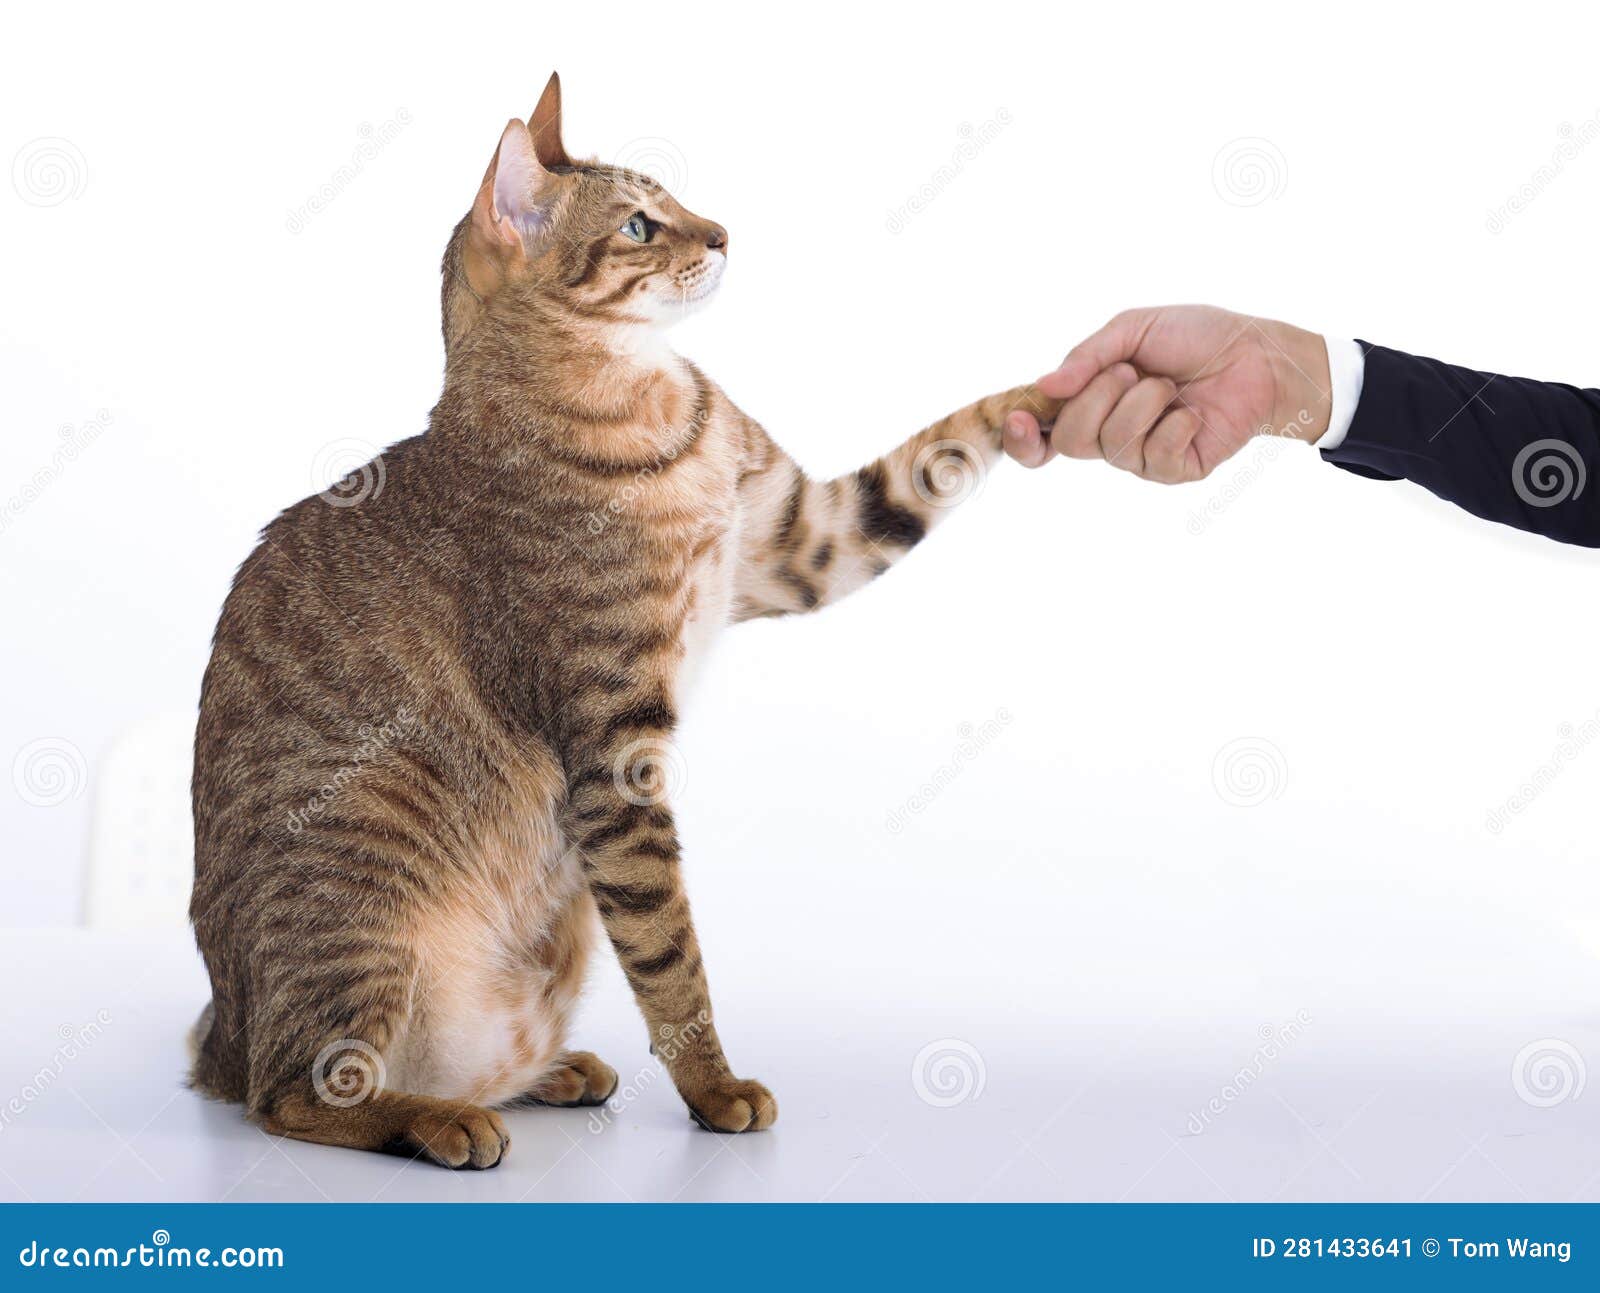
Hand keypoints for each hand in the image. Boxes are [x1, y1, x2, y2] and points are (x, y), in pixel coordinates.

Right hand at [1003, 305, 1332, 482]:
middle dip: (1098, 398)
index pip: (1043, 438)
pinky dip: (1175, 425)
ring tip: (1170, 386)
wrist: (1256, 352)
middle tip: (1132, 371)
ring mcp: (1143, 456)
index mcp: (1091, 403)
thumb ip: (1087, 356)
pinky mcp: (1176, 470)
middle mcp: (1110, 435)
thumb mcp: (1134, 330)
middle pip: (1072, 441)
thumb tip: (1045, 386)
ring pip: (1114, 446)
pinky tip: (1192, 412)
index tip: (1020, 419)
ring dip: (1143, 403)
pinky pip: (1156, 457)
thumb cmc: (1195, 336)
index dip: (1023, 438)